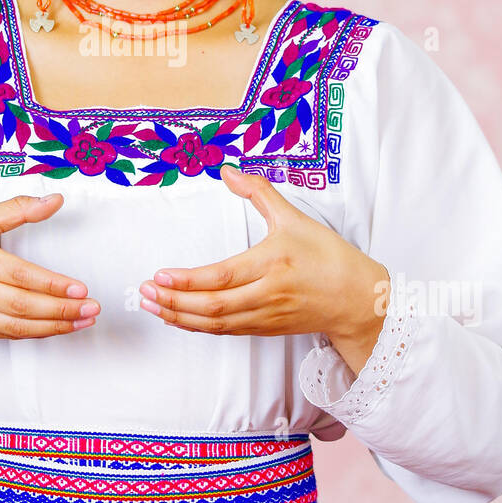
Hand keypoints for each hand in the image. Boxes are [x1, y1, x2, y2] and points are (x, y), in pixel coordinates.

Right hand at [0, 192, 98, 370]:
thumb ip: (15, 209)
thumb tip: (54, 200)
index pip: (19, 275)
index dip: (52, 285)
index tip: (80, 288)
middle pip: (22, 305)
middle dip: (61, 310)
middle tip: (92, 309)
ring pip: (16, 327)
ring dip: (54, 327)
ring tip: (83, 321)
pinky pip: (6, 335)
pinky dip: (33, 333)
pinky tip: (56, 327)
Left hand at [137, 166, 388, 371]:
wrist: (357, 299)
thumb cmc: (327, 256)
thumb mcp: (294, 217)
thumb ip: (259, 192)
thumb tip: (227, 170)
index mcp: (272, 263)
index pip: (222, 276)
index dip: (188, 280)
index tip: (160, 275)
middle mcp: (267, 294)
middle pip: (213, 306)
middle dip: (174, 302)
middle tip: (144, 293)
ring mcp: (265, 315)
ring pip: (216, 324)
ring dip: (180, 317)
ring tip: (152, 306)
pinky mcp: (265, 329)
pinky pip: (225, 331)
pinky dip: (197, 326)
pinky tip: (178, 317)